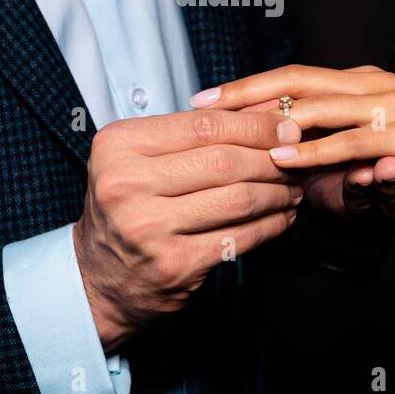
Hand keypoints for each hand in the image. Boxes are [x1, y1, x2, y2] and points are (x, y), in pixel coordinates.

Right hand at [73, 109, 302, 351]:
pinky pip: (239, 237)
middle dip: (272, 157)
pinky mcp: (174, 264)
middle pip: (224, 161)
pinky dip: (270, 225)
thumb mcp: (137, 159)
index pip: (203, 125)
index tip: (285, 126)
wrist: (97, 279)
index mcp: (118, 146)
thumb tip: (263, 115)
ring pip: (238, 199)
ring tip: (292, 187)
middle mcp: (127, 184)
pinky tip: (281, 216)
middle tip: (296, 157)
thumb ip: (187, 135)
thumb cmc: (128, 207)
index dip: (253, 124)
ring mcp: (149, 228)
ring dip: (277, 192)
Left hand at [192, 65, 394, 206]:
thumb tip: (303, 132)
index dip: (253, 84)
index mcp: (366, 80)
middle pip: (295, 81)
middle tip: (198, 104)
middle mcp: (372, 83)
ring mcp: (389, 106)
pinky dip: (310, 151)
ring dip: (268, 119)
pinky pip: (347, 143)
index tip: (210, 96)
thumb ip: (352, 125)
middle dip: (244, 92)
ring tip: (227, 129)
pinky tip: (281, 161)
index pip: (298, 76)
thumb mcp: (391, 129)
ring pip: (315, 106)